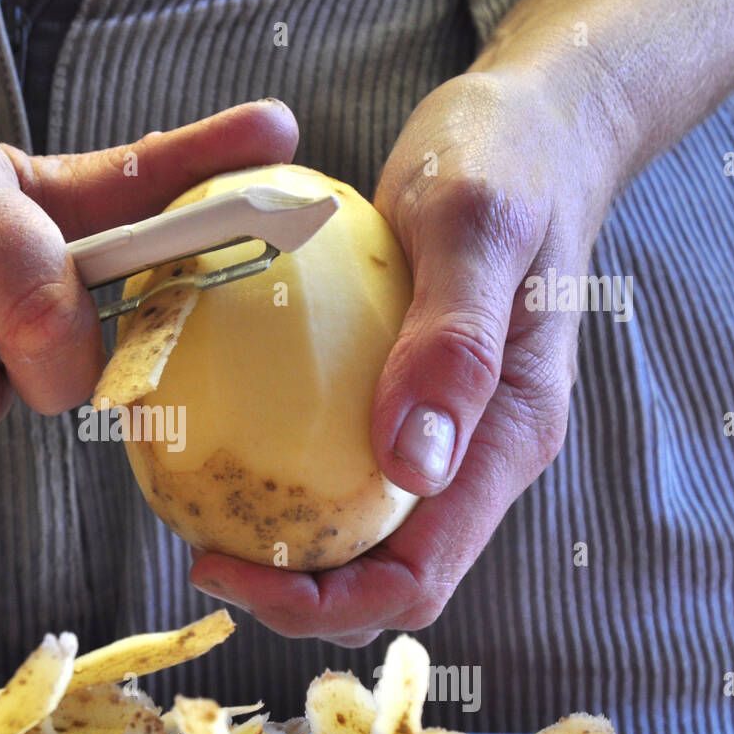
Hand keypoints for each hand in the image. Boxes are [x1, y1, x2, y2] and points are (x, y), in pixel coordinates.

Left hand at [189, 71, 618, 644]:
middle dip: (295, 595)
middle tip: (204, 554)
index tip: (231, 570)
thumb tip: (412, 466)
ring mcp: (446, 434)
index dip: (323, 604)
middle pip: (384, 578)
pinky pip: (343, 472)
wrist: (530, 129)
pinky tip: (225, 448)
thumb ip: (454, 342)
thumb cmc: (504, 162)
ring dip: (288, 552)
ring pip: (363, 537)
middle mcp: (478, 456)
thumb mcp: (475, 227)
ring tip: (204, 515)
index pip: (418, 578)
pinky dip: (286, 484)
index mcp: (508, 438)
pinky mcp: (410, 401)